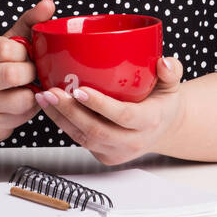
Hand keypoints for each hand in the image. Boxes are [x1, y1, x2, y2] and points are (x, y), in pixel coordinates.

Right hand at [0, 0, 52, 142]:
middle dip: (30, 73)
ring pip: (21, 100)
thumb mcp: (9, 43)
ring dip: (33, 94)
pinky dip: (29, 111)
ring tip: (29, 89)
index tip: (26, 54)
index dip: (23, 52)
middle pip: (11, 74)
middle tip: (32, 73)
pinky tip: (23, 105)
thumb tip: (48, 3)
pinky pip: (21, 118)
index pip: (4, 47)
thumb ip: (29, 23)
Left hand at [35, 55, 185, 165]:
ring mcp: (116, 152)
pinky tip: (50, 106)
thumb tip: (163, 60)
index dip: (100, 105)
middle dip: (69, 111)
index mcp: (149, 121)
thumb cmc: (163, 103)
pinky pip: (80, 140)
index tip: (80, 90)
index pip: (122, 116)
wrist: (164, 130)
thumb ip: (171, 72)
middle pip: (95, 130)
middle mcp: (132, 141)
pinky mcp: (103, 156)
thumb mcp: (172, 85)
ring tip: (43, 96)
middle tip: (51, 91)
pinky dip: (63, 123)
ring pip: (82, 138)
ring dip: (60, 117)